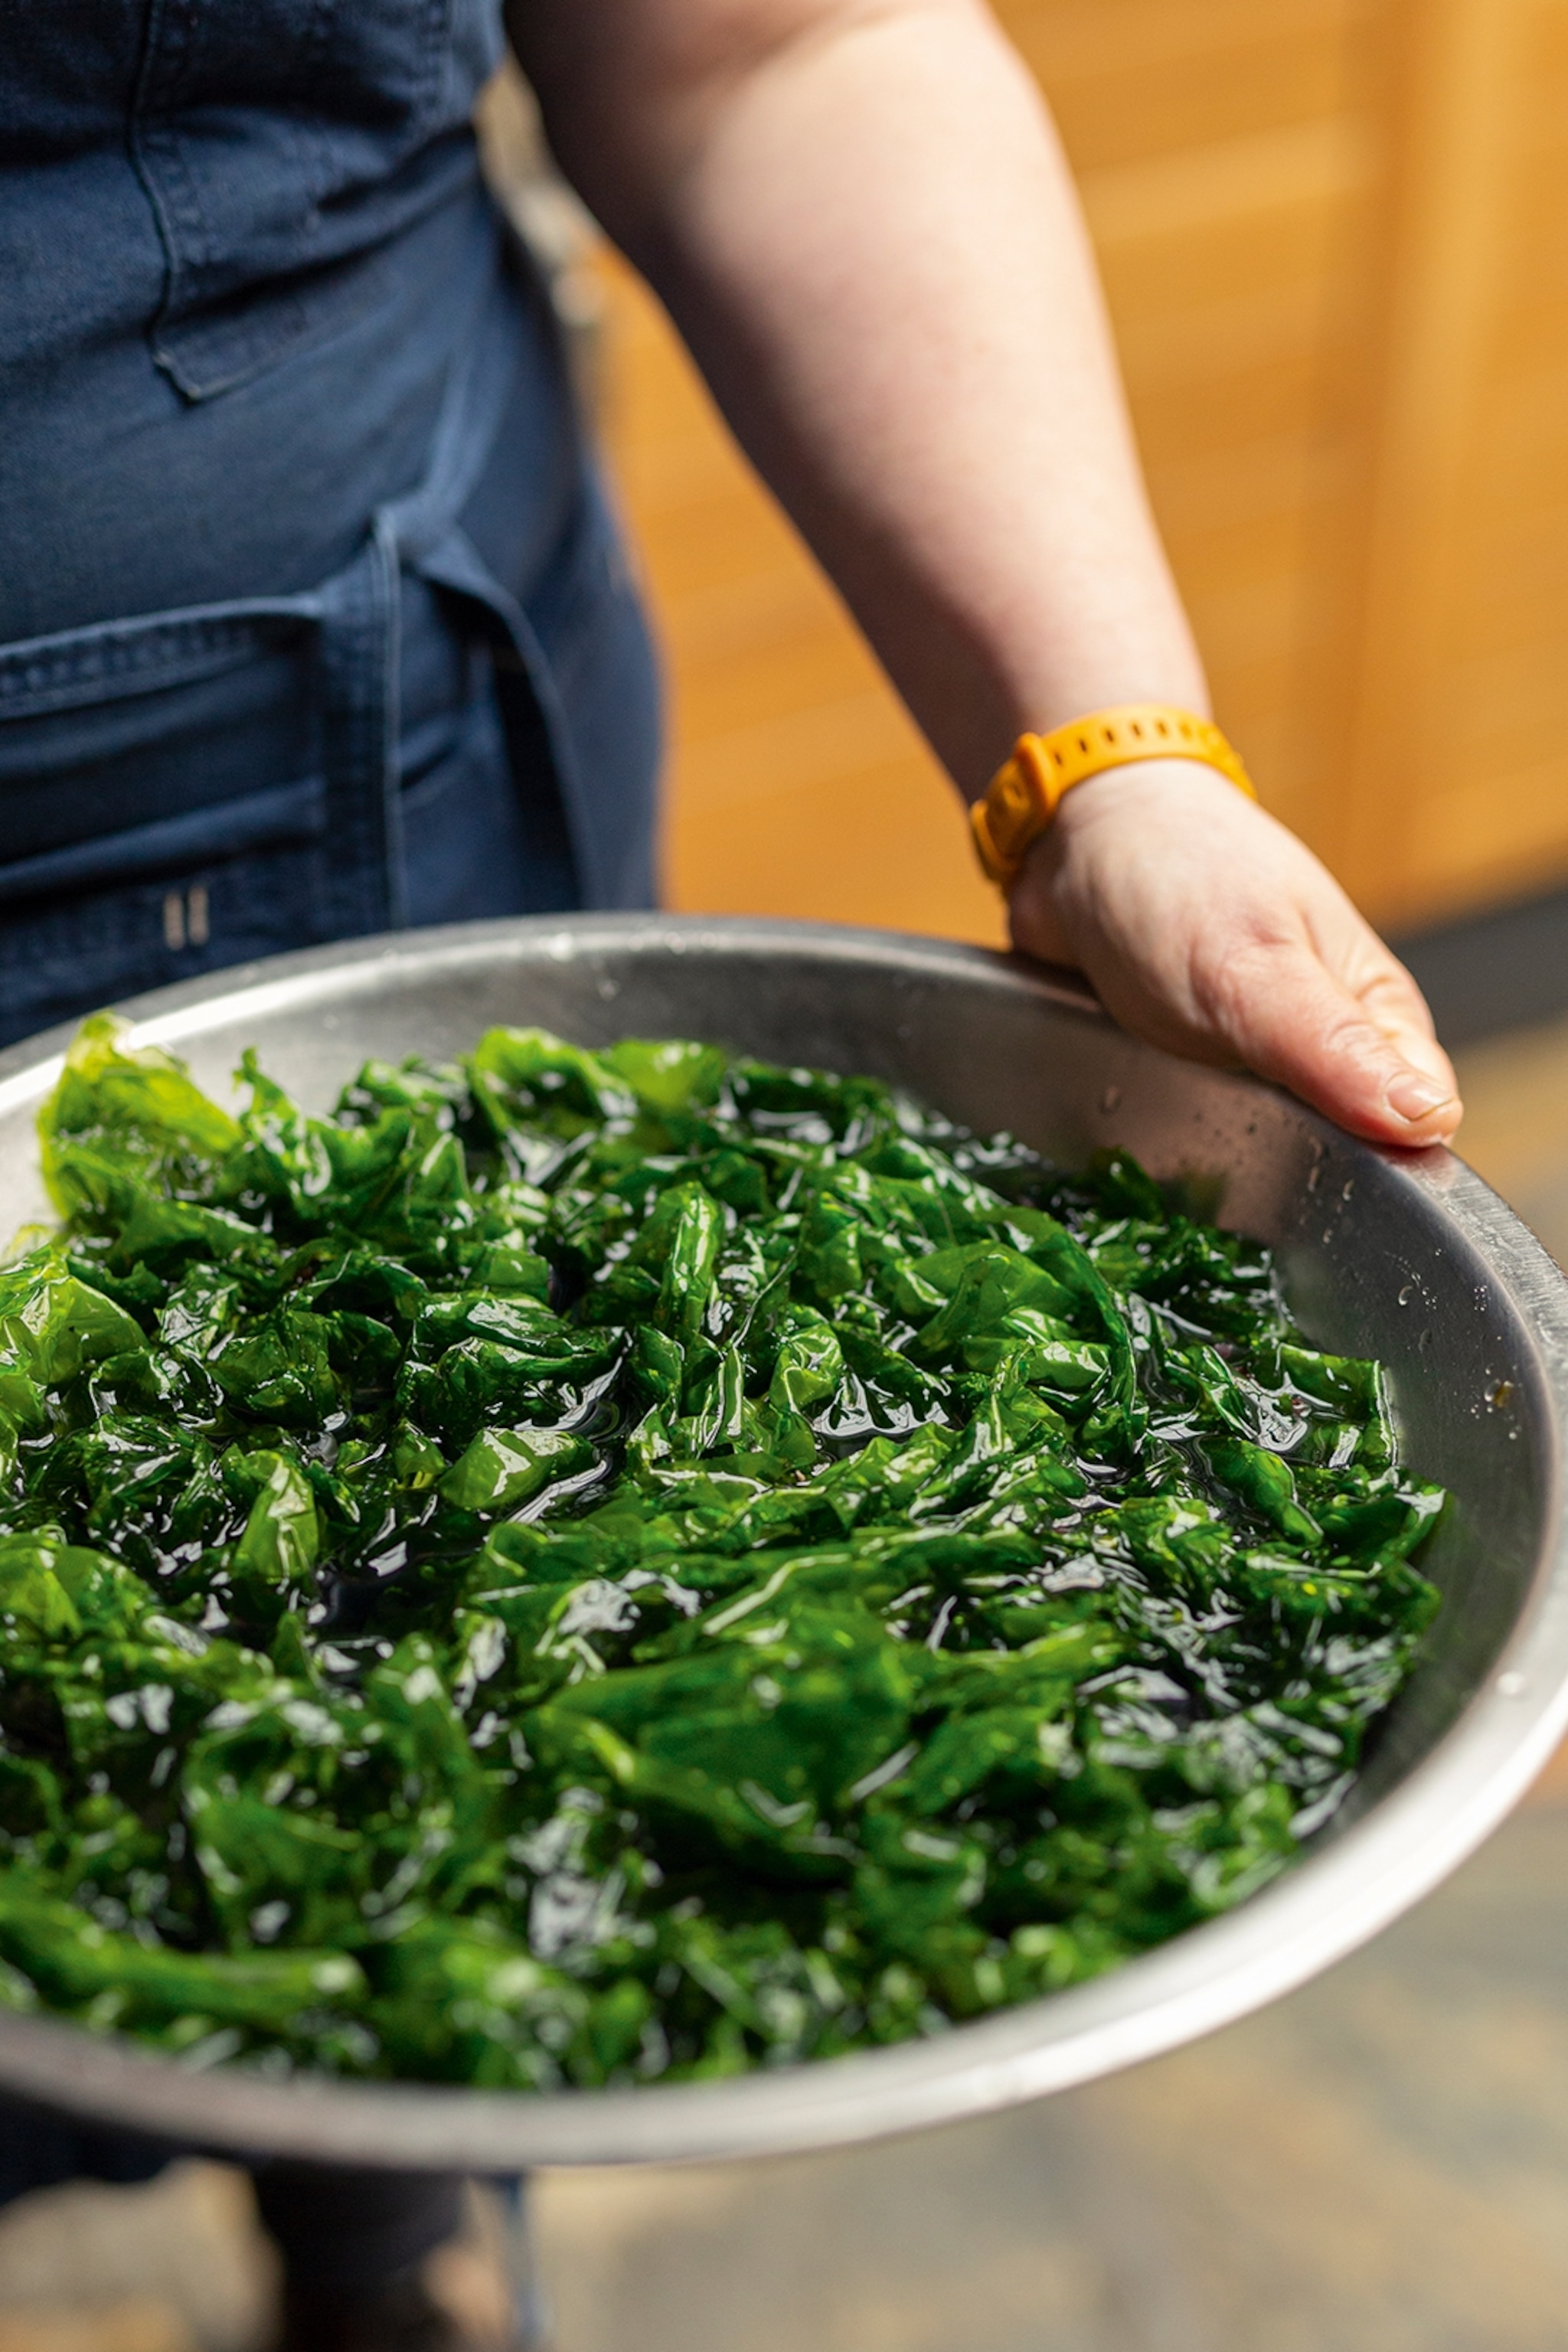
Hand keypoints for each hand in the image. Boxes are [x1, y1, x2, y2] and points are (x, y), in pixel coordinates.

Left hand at [1006, 761, 1461, 1146]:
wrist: (1077, 834)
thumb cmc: (1178, 879)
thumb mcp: (1259, 972)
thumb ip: (1336, 1051)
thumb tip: (1428, 1122)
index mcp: (1377, 1016)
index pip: (1415, 1130)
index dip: (1375, 1174)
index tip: (1313, 1189)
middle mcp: (1329, 1044)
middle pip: (1339, 1156)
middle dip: (1286, 1177)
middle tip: (1226, 1174)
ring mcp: (1260, 1058)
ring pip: (1265, 1153)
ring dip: (1222, 1165)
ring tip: (1177, 1164)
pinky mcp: (1200, 1068)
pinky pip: (1201, 1132)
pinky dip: (1174, 1141)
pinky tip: (1147, 1140)